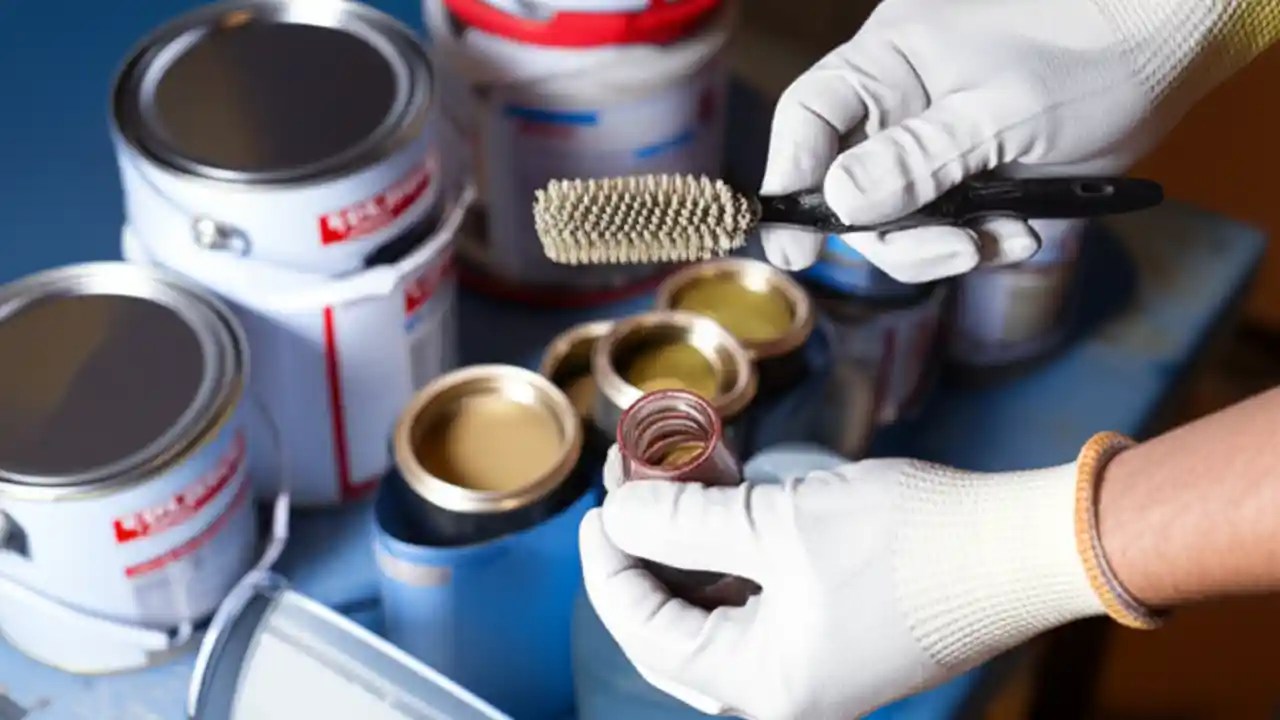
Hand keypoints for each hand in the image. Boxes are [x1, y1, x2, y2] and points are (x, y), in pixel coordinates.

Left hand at [580, 445, 1114, 719]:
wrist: (1023, 544)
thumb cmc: (914, 543)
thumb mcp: (780, 524)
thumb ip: (686, 522)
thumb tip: (618, 511)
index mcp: (765, 683)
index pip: (651, 633)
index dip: (611, 568)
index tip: (596, 509)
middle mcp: (785, 685)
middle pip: (679, 620)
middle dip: (649, 546)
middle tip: (627, 482)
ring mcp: (813, 656)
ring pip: (719, 598)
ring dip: (691, 534)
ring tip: (672, 466)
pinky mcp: (836, 623)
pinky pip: (761, 587)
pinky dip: (734, 539)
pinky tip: (723, 482)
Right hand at [758, 0, 1224, 281]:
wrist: (1161, 52)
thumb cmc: (1087, 50)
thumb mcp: (1000, 110)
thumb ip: (919, 156)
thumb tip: (841, 200)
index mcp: (886, 63)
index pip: (809, 119)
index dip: (791, 182)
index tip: (794, 248)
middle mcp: (897, 106)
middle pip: (848, 188)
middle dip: (893, 235)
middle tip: (952, 251)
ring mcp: (930, 144)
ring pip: (896, 220)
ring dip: (942, 247)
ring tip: (999, 240)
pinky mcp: (965, 176)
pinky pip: (945, 228)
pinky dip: (977, 243)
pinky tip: (1018, 234)